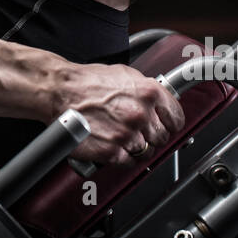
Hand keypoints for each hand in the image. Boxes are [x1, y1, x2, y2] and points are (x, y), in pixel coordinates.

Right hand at [53, 62, 184, 164]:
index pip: (177, 118)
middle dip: (152, 136)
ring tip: (123, 138)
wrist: (60, 91)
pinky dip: (122, 157)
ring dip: (136, 148)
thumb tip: (159, 103)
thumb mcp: (125, 75)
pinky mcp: (111, 151)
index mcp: (149, 93)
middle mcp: (140, 114)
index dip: (170, 123)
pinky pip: (128, 162)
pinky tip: (114, 145)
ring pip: (146, 152)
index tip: (166, 125)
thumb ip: (146, 91)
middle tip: (138, 131)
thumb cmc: (87, 82)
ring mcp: (127, 135)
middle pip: (162, 138)